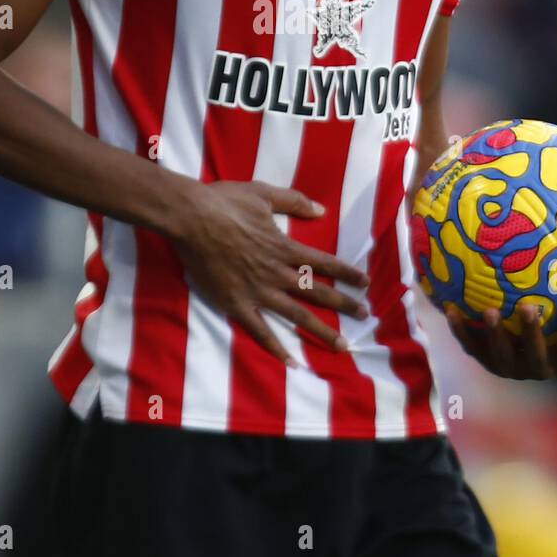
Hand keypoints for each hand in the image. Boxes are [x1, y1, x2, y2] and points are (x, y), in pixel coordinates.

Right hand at [171, 180, 369, 367]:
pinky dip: (277, 348)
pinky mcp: (237, 305)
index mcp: (285, 247)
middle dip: (344, 304)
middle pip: (318, 292)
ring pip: (297, 315)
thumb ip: (293, 201)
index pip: (325, 263)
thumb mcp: (263, 193)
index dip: (348, 273)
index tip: (366, 283)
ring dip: (322, 331)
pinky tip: (293, 363)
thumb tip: (321, 210)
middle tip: (365, 315)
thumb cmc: (225, 202)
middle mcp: (277, 273)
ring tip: (342, 346)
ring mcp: (258, 292)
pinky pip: (261, 331)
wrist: (190, 219)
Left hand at [446, 280, 556, 379]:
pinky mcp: (480, 357)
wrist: (517, 339)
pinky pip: (470, 345)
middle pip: (533, 358)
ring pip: (498, 357)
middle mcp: (533, 368)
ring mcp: (505, 366)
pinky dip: (460, 329)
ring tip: (490, 310)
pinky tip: (450, 307)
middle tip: (528, 308)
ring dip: (493, 335)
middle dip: (531, 336)